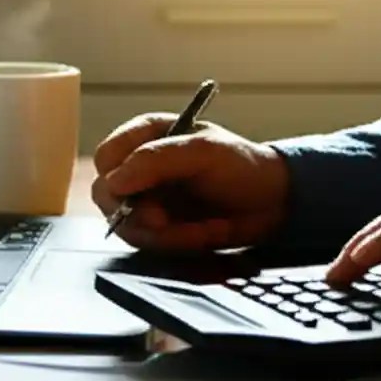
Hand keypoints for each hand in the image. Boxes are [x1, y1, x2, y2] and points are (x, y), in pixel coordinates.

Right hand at [92, 114, 290, 250]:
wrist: (273, 203)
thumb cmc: (242, 166)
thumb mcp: (203, 153)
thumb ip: (156, 160)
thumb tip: (115, 181)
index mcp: (147, 135)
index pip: (108, 157)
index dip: (118, 177)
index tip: (141, 192)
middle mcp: (140, 167)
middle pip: (107, 196)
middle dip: (139, 214)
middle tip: (166, 222)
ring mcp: (148, 200)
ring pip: (127, 226)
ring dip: (167, 234)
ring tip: (204, 229)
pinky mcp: (159, 229)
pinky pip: (150, 245)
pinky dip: (179, 244)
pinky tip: (206, 234)